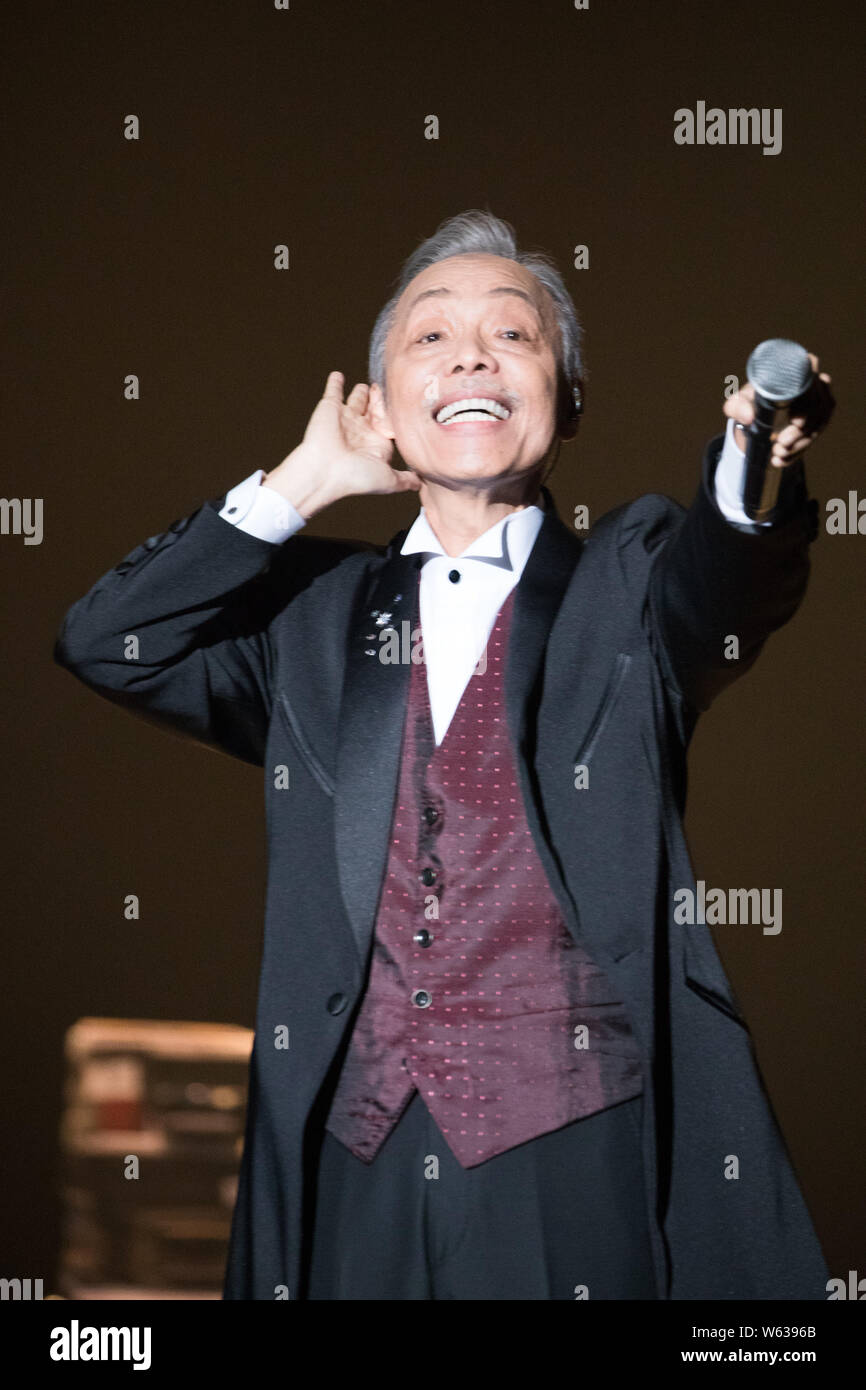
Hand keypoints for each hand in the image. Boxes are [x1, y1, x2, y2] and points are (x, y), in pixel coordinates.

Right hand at [264, 372, 419, 517]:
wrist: (325, 471)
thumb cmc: (356, 477)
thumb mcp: (389, 480)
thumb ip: (405, 479)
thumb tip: (421, 484)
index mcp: (375, 445)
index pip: (389, 426)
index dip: (396, 416)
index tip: (405, 405)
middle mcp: (360, 432)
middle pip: (374, 412)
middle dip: (380, 402)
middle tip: (387, 389)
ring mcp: (344, 419)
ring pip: (356, 401)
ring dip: (361, 393)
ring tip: (368, 386)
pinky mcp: (329, 407)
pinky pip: (333, 391)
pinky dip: (334, 383)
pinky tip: (338, 375)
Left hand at [724, 352, 834, 466]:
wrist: (756, 415)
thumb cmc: (748, 402)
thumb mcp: (737, 404)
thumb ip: (737, 407)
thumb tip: (749, 417)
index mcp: (794, 367)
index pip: (811, 378)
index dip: (809, 400)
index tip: (796, 422)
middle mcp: (813, 379)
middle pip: (819, 405)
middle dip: (802, 432)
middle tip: (781, 445)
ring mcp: (821, 398)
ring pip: (820, 423)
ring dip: (801, 444)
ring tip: (777, 454)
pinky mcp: (821, 416)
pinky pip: (816, 434)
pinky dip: (799, 450)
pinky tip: (782, 460)